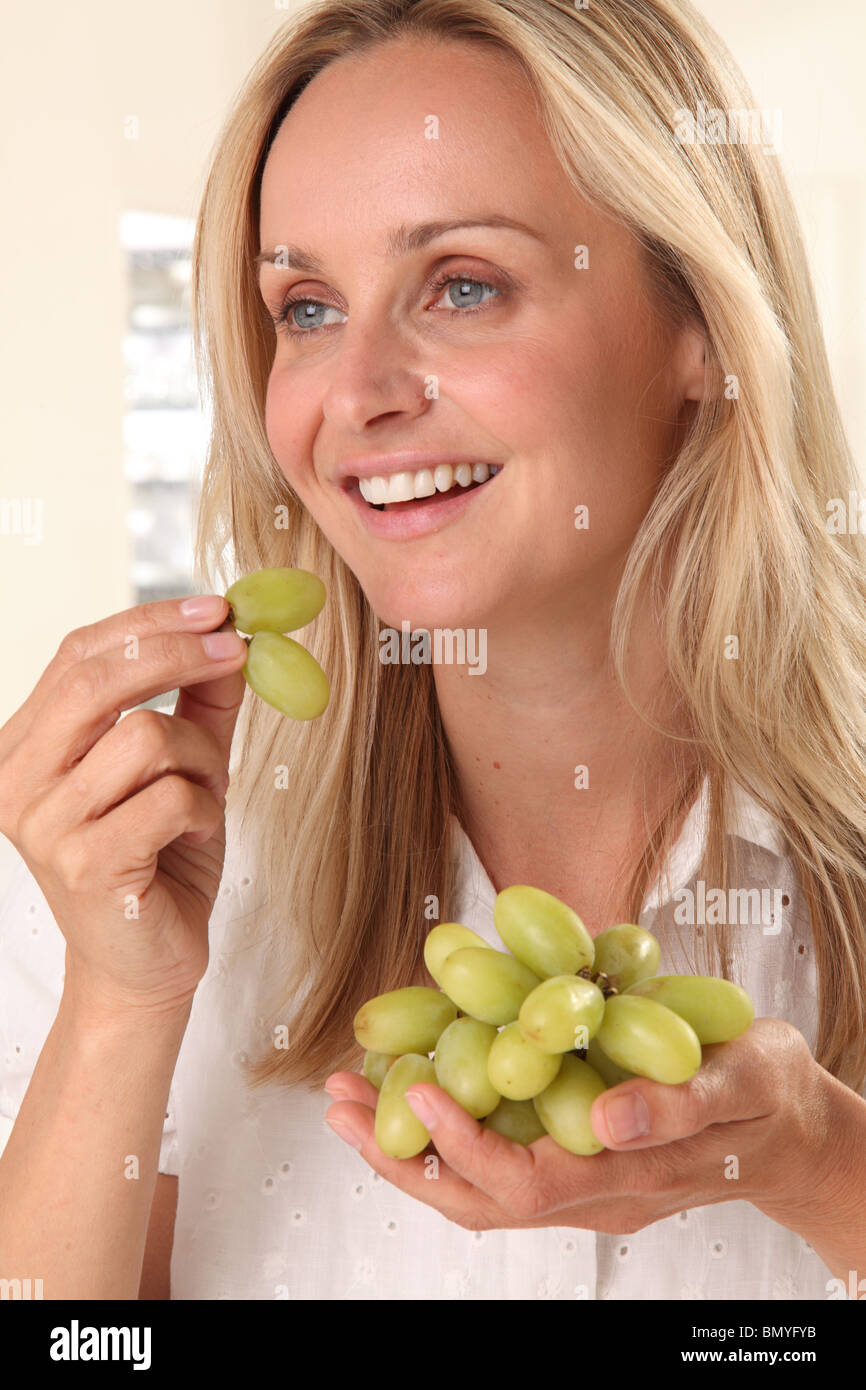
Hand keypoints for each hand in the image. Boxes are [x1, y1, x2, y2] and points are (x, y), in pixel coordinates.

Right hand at [0, 595, 248, 1019]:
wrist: (145, 965)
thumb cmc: (158, 862)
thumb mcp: (181, 767)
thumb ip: (198, 703)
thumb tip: (232, 636)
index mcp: (25, 746)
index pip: (77, 654)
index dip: (149, 622)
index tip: (215, 607)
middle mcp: (17, 779)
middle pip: (98, 680)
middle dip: (179, 654)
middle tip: (238, 649)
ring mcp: (44, 823)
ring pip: (146, 737)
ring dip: (202, 761)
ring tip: (204, 797)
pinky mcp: (85, 863)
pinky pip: (171, 797)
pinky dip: (204, 808)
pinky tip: (194, 835)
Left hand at [325, 1018, 833, 1233]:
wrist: (792, 1133)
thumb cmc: (771, 1095)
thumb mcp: (746, 1077)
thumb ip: (680, 1102)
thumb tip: (603, 1116)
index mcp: (630, 1177)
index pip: (527, 1183)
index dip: (465, 1141)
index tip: (414, 1087)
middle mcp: (594, 1195)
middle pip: (480, 1202)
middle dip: (402, 1159)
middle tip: (338, 1102)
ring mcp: (583, 1188)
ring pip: (478, 1193)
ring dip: (407, 1151)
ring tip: (350, 1098)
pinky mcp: (577, 1166)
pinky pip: (495, 1167)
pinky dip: (446, 1137)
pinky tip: (415, 1091)